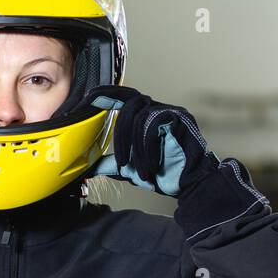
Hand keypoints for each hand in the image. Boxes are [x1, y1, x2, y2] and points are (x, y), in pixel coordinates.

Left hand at [84, 86, 219, 196]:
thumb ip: (110, 163)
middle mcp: (156, 108)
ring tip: (140, 172)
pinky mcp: (179, 118)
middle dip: (120, 136)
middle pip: (128, 105)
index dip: (106, 94)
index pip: (123, 96)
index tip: (88, 97)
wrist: (189, 184)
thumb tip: (88, 167)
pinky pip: (152, 126)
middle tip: (121, 163)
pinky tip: (151, 166)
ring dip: (136, 150)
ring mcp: (169, 111)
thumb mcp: (130, 168)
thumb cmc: (163, 174)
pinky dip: (148, 150)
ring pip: (139, 118)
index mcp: (144, 115)